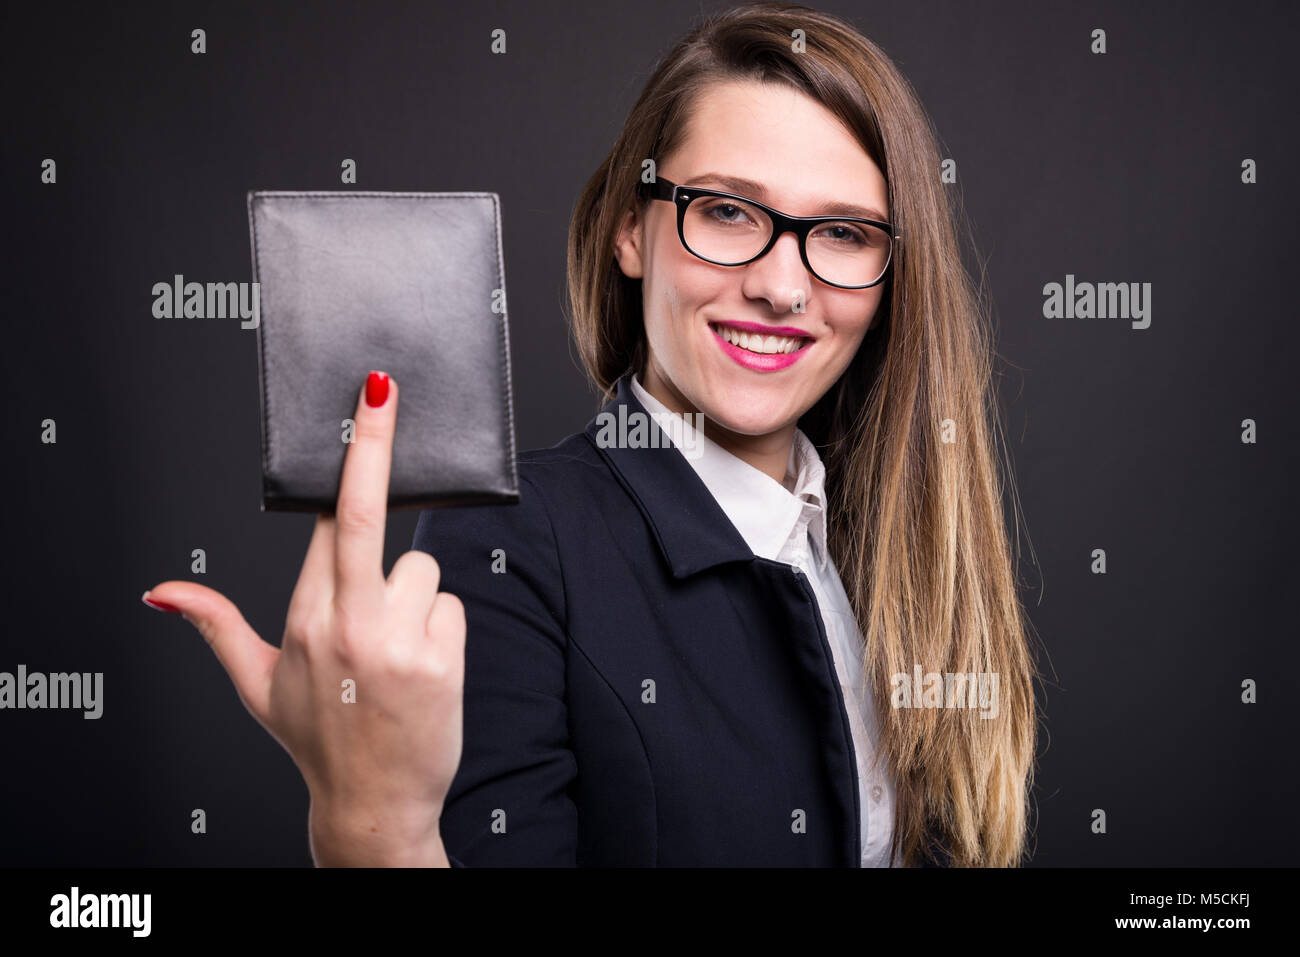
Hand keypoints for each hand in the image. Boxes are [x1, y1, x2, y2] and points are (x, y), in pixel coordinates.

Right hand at [143, 371, 463, 865]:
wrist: (374, 805)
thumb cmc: (317, 738)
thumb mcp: (255, 685)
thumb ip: (214, 627)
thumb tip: (162, 593)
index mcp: (302, 620)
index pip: (329, 523)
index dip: (347, 462)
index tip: (361, 406)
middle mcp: (347, 625)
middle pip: (368, 517)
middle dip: (375, 446)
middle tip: (382, 387)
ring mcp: (396, 642)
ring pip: (422, 569)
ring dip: (414, 597)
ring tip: (396, 647)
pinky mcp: (440, 660)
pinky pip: (450, 606)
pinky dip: (441, 626)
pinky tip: (422, 665)